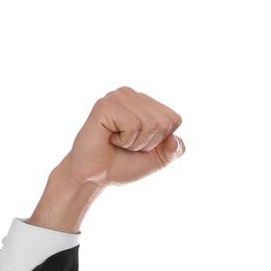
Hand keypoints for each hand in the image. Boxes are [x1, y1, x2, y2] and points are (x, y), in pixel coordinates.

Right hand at [63, 86, 184, 189]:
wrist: (94, 176)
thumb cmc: (122, 164)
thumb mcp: (156, 160)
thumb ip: (173, 150)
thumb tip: (176, 140)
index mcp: (145, 103)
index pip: (174, 119)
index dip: (161, 141)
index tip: (140, 145)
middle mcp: (132, 94)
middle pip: (164, 122)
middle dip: (149, 143)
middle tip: (127, 145)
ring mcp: (118, 97)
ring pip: (150, 123)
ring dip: (135, 143)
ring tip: (118, 142)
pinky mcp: (105, 105)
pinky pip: (133, 126)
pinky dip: (124, 140)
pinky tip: (110, 138)